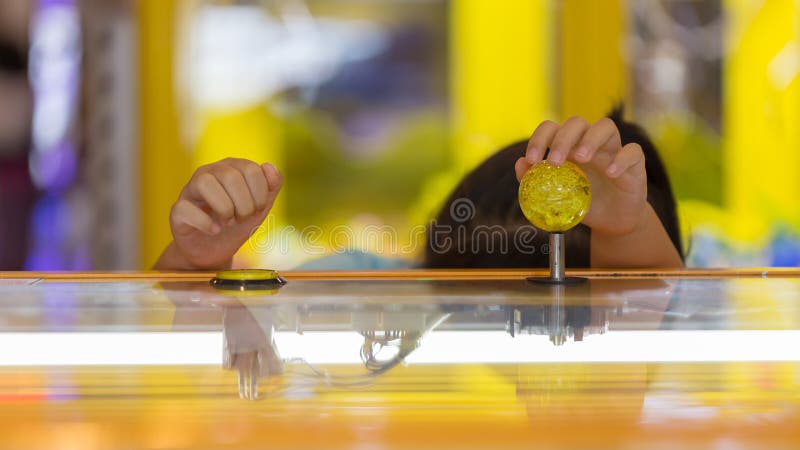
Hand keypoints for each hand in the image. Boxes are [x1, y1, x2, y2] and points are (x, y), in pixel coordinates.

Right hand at [164, 158, 281, 269]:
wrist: (215, 251)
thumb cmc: (237, 224)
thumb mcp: (261, 207)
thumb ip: (272, 186)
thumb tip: (268, 166)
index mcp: (231, 167)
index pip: (251, 168)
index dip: (260, 193)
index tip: (257, 210)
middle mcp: (209, 172)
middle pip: (231, 176)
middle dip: (244, 204)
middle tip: (241, 219)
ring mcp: (190, 189)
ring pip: (205, 182)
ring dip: (225, 209)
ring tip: (228, 222)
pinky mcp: (177, 210)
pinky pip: (187, 208)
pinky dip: (206, 223)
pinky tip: (214, 230)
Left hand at [514, 116, 646, 235]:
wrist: (611, 222)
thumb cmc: (582, 203)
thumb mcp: (556, 196)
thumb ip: (535, 180)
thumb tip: (520, 165)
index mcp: (568, 146)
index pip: (552, 128)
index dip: (539, 139)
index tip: (531, 159)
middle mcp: (590, 142)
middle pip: (577, 122)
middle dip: (562, 139)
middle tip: (554, 161)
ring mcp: (613, 150)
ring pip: (606, 126)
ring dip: (591, 139)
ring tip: (581, 158)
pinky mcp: (635, 164)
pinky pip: (633, 151)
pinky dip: (622, 159)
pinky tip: (611, 173)